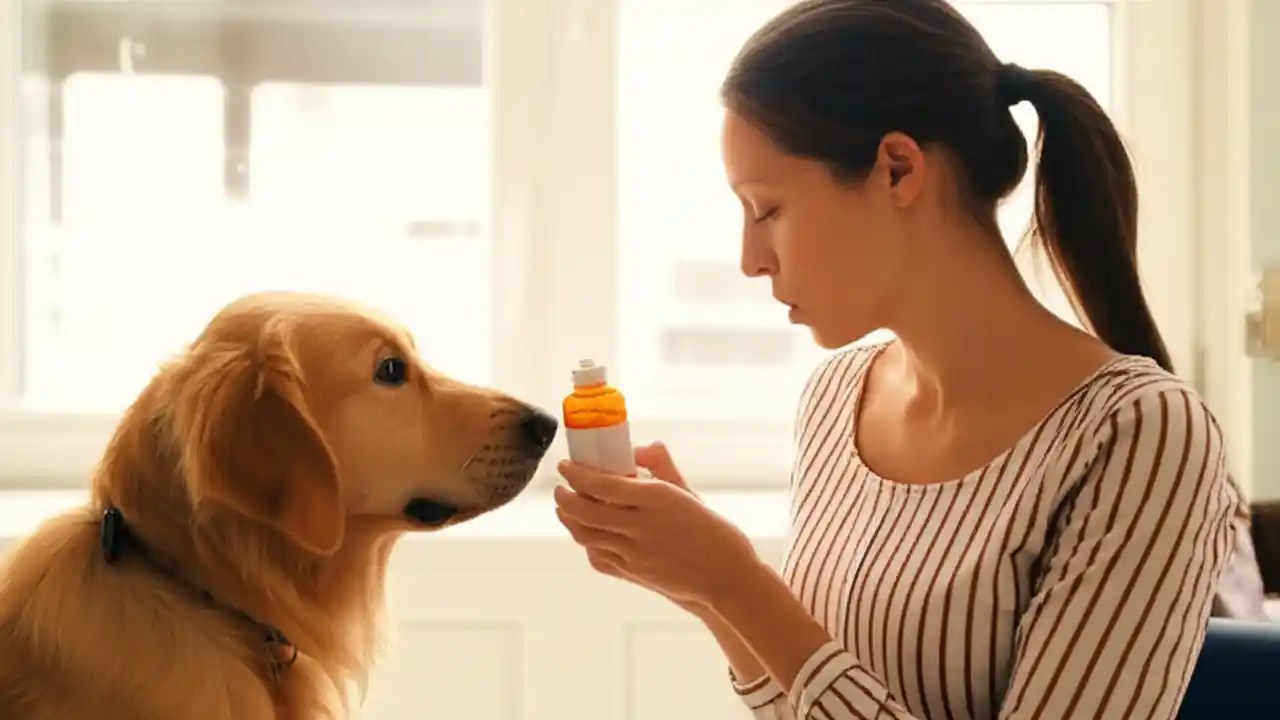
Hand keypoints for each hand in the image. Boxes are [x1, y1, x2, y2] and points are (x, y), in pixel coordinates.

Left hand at [553, 442, 761, 612]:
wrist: (726, 578)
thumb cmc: (712, 532)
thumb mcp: (688, 493)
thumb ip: (661, 466)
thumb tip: (639, 448)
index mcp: (657, 498)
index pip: (601, 483)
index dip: (576, 474)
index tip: (565, 465)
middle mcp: (642, 525)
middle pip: (585, 510)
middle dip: (564, 497)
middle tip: (559, 488)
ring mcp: (634, 553)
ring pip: (586, 535)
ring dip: (569, 520)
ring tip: (565, 508)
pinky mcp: (633, 574)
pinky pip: (597, 556)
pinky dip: (586, 542)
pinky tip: (586, 533)